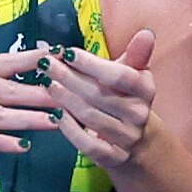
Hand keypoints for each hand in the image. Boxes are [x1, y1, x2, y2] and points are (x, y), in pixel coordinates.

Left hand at [24, 41, 159, 168]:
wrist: (141, 143)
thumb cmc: (128, 100)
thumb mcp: (135, 77)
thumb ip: (135, 55)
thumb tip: (146, 33)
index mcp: (145, 90)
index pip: (120, 75)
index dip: (92, 64)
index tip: (67, 52)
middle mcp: (139, 114)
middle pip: (100, 95)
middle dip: (69, 78)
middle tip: (45, 65)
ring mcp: (127, 138)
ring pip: (91, 117)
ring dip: (66, 100)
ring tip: (47, 84)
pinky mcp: (114, 158)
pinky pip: (88, 145)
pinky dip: (70, 129)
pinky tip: (54, 114)